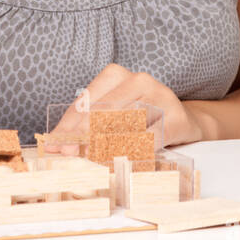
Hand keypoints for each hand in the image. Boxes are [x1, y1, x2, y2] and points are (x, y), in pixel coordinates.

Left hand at [50, 63, 206, 146]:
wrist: (185, 121)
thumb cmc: (141, 117)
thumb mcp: (113, 113)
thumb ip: (88, 124)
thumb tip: (58, 144)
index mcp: (116, 75)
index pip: (85, 102)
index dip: (67, 125)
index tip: (53, 145)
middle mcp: (139, 80)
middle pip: (102, 112)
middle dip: (81, 136)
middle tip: (67, 154)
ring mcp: (159, 97)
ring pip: (124, 125)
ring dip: (104, 146)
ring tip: (87, 161)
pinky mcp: (175, 118)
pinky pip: (148, 140)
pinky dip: (131, 153)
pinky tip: (117, 164)